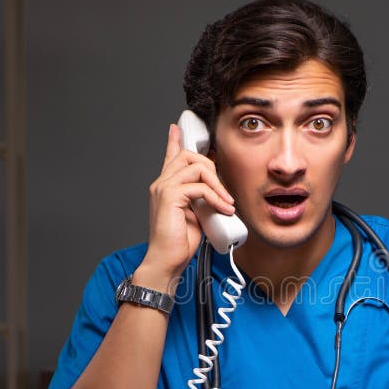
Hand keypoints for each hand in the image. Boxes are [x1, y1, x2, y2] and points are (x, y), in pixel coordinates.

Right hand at [137, 124, 234, 289]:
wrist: (167, 261)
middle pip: (189, 155)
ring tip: (226, 204)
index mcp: (167, 186)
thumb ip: (202, 198)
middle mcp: (162, 182)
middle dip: (212, 168)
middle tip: (223, 192)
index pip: (170, 156)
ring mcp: (163, 187)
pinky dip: (216, 197)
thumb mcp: (196, 214)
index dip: (175, 140)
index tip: (177, 128)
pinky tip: (223, 210)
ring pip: (196, 166)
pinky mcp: (170, 196)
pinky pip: (199, 187)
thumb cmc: (180, 242)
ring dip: (217, 184)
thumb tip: (216, 190)